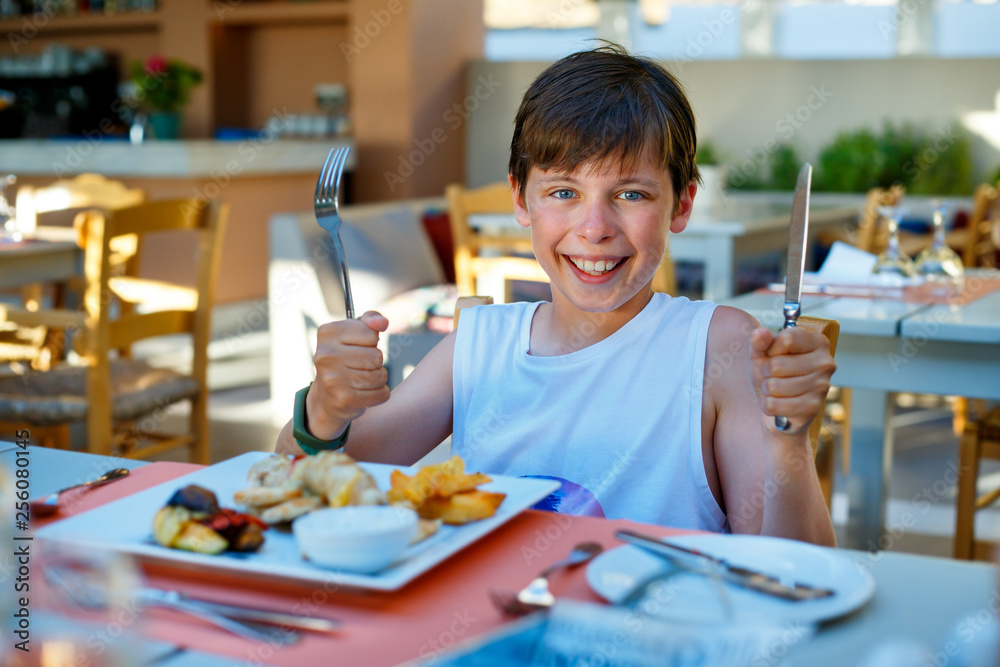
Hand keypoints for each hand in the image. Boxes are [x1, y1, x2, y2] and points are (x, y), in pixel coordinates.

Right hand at [305, 311, 389, 439]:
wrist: (326, 397)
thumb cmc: (345, 357)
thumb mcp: (354, 332)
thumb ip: (371, 319)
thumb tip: (382, 322)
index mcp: (327, 333)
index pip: (371, 333)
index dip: (371, 341)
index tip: (357, 347)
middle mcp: (326, 355)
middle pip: (376, 356)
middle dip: (375, 362)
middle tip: (359, 366)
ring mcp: (333, 379)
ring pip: (380, 375)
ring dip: (378, 378)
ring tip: (362, 379)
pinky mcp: (344, 399)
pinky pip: (382, 393)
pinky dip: (379, 394)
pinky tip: (364, 392)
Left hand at [750, 326, 835, 434]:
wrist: (778, 405)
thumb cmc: (773, 374)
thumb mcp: (762, 353)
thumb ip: (760, 341)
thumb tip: (761, 333)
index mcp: (818, 342)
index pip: (788, 339)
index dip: (771, 349)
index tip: (773, 354)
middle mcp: (825, 363)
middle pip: (777, 365)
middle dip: (766, 372)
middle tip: (774, 376)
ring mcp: (822, 386)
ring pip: (774, 386)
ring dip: (767, 390)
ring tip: (776, 389)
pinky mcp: (813, 408)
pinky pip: (774, 405)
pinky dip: (768, 405)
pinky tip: (778, 403)